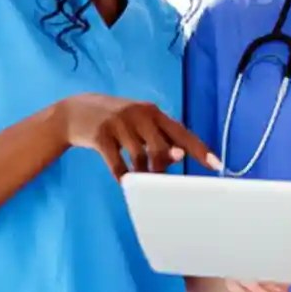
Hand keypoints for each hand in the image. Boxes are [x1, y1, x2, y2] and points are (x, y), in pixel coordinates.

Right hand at [56, 93, 220, 176]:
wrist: (74, 111)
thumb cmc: (117, 122)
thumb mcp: (140, 126)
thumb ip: (160, 139)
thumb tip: (178, 158)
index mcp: (154, 112)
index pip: (182, 132)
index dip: (199, 149)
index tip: (216, 165)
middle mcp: (139, 114)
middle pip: (161, 148)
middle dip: (163, 168)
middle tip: (159, 180)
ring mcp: (119, 123)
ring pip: (140, 158)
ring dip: (142, 174)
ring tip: (139, 179)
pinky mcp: (100, 135)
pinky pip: (117, 164)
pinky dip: (123, 176)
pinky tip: (124, 180)